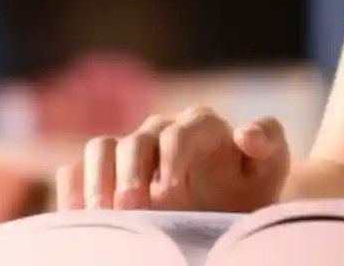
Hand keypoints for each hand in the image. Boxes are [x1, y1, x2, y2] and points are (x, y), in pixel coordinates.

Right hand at [54, 106, 290, 212]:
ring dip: (99, 182)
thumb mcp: (270, 168)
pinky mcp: (107, 175)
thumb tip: (245, 134)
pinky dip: (73, 189)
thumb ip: (268, 143)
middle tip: (131, 211)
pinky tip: (80, 218)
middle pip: (136, 141)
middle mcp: (161, 132)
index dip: (172, 159)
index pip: (179, 132)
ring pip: (101, 148)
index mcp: (201, 126)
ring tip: (104, 216)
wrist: (228, 212)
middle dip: (131, 176)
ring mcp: (131, 152)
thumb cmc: (250, 189)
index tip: (172, 195)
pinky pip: (77, 170)